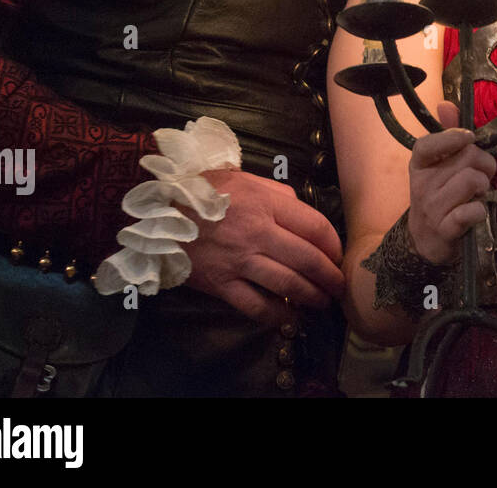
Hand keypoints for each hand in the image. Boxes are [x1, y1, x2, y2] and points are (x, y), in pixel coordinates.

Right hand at [183, 169, 344, 325]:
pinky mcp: (220, 283)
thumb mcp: (244, 179)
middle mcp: (257, 233)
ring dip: (311, 297)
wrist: (156, 212)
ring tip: (322, 303)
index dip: (333, 244)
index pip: (314, 227)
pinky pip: (255, 305)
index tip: (339, 255)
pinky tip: (289, 317)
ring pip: (287, 284)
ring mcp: (238, 261)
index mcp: (265, 204)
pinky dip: (276, 315)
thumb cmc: (203, 191)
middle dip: (330, 276)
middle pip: (307, 259)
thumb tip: (302, 210)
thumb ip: (277, 194)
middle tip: (339, 286)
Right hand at [406, 100, 496, 265]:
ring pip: (472, 180)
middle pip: (467, 158)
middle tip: (482, 175)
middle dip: (485, 164)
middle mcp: (422, 184)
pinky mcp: (445, 229)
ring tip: (478, 194)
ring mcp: (432, 208)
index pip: (427, 145)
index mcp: (420, 165)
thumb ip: (446, 134)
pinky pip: (472, 211)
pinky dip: (480, 211)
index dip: (451, 137)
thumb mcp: (438, 166)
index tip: (469, 137)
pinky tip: (475, 213)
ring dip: (484, 187)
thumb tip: (446, 104)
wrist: (426, 240)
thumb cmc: (439, 196)